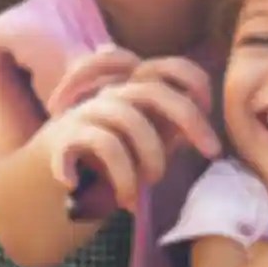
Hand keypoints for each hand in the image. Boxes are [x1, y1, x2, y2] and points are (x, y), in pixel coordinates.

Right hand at [43, 57, 221, 214]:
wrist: (55, 169)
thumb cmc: (113, 155)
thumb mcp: (148, 139)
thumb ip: (173, 128)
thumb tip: (204, 134)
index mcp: (136, 90)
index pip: (169, 67)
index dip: (195, 81)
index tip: (209, 109)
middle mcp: (114, 94)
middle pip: (155, 90)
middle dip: (190, 118)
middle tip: (212, 152)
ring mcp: (89, 112)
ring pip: (129, 119)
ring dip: (150, 159)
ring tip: (147, 191)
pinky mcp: (66, 135)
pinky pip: (98, 143)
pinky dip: (114, 171)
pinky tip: (119, 199)